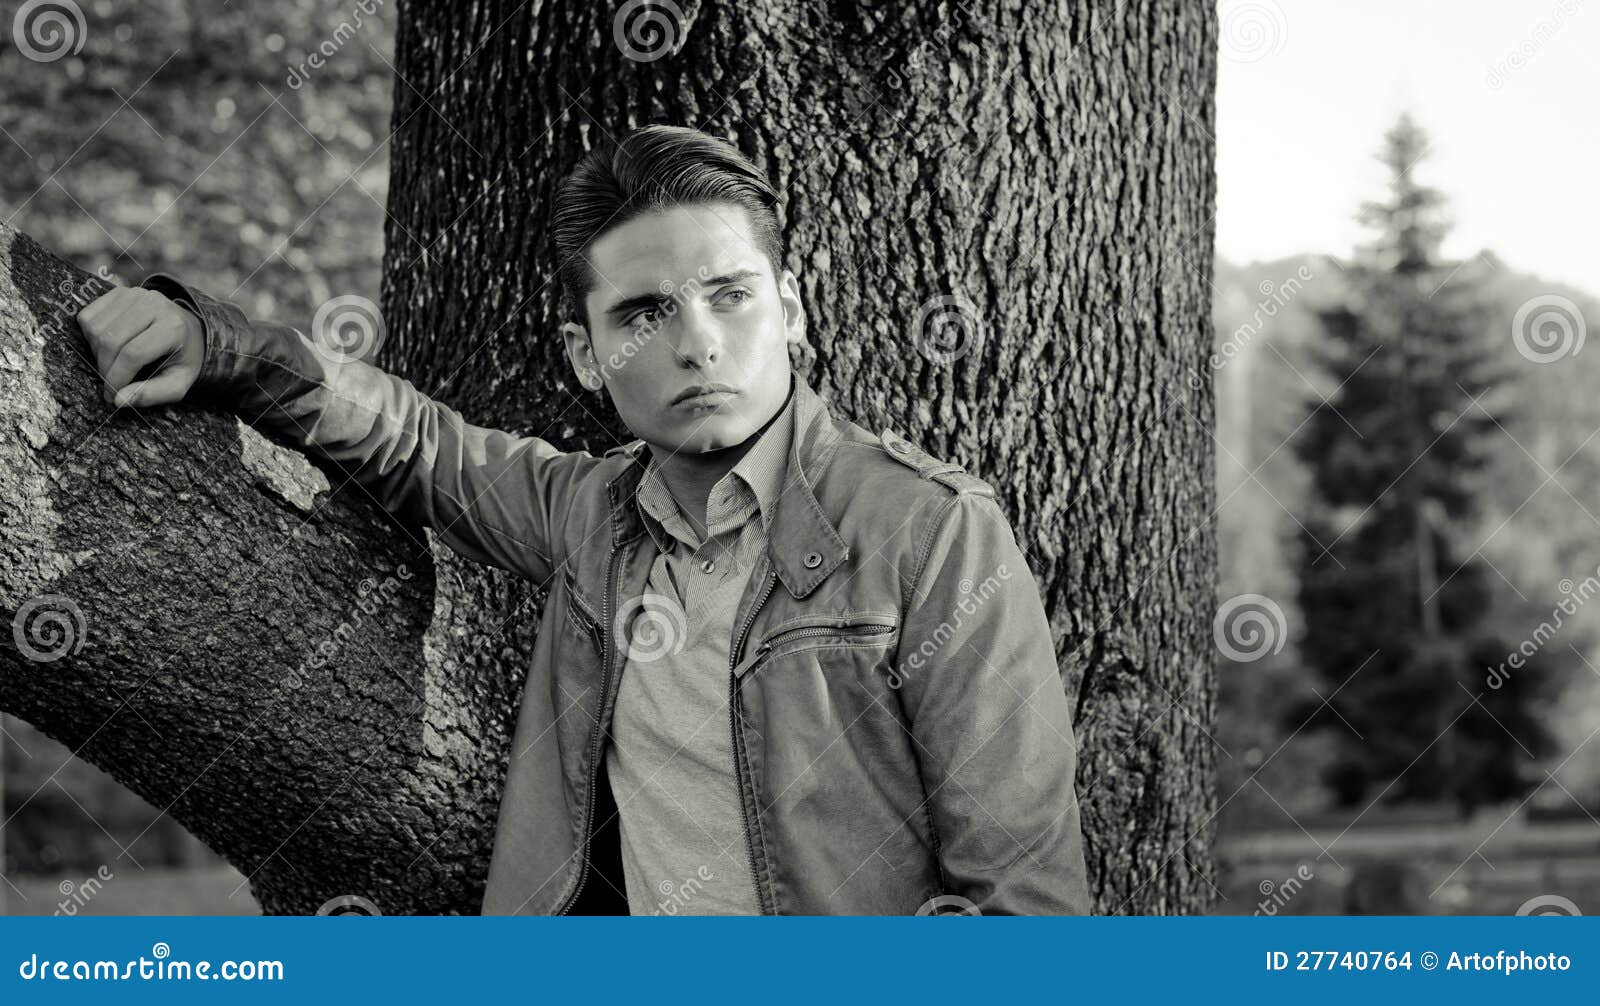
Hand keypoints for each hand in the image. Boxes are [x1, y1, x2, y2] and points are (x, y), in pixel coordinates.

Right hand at [77, 286, 204, 407]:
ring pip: (95, 328)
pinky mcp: (118, 292)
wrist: (188, 329)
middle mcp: (154, 305)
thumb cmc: (181, 358)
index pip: (134, 354)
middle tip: (110, 382)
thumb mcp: (178, 383)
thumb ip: (152, 394)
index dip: (117, 378)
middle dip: (104, 368)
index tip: (112, 395)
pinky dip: (89, 336)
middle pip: (111, 340)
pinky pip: (87, 316)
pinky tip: (106, 345)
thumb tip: (119, 401)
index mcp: (173, 327)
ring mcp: (134, 294)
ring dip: (95, 353)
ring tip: (111, 364)